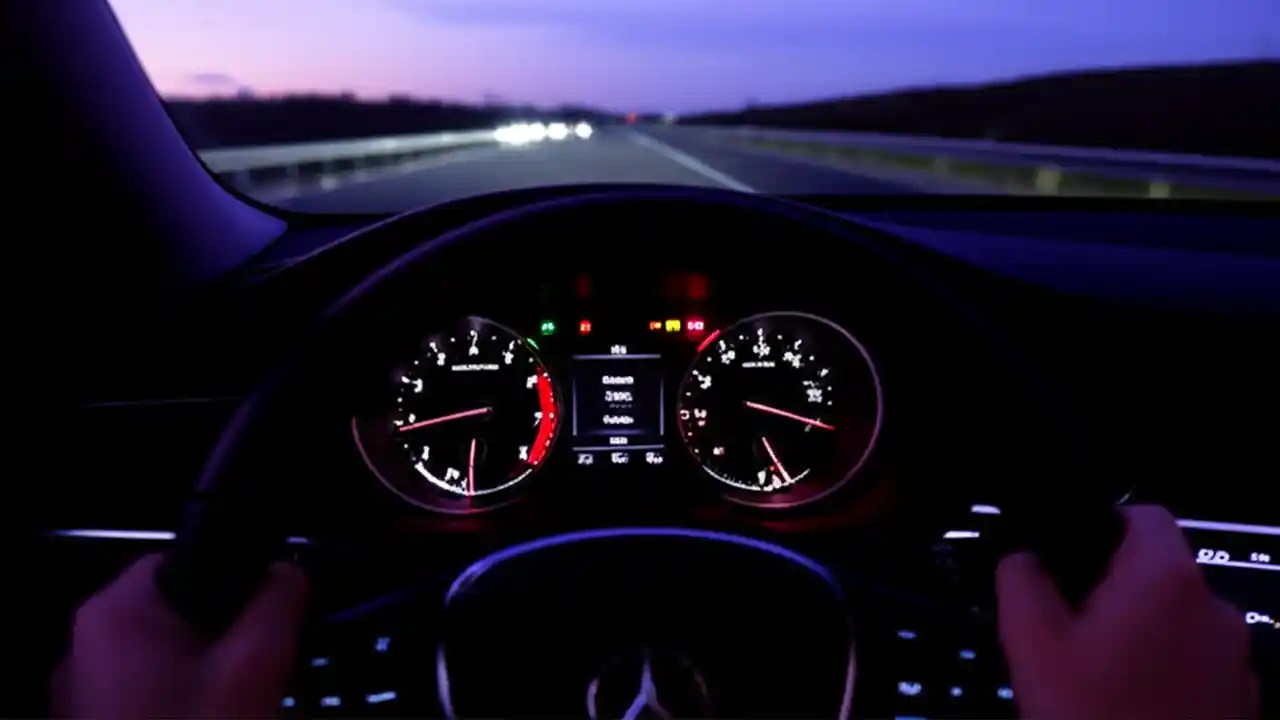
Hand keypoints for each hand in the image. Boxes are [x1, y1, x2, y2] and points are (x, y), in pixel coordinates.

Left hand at [54, 553, 308, 718]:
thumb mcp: (255, 669)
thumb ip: (278, 603)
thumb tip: (287, 570)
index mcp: (116, 614)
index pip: (184, 557)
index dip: (236, 576)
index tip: (272, 611)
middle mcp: (84, 646)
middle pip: (177, 611)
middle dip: (226, 632)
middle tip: (263, 666)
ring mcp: (82, 695)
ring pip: (165, 658)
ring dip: (208, 672)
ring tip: (242, 703)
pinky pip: (148, 695)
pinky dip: (184, 704)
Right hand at [997, 506, 1257, 718]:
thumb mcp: (1030, 643)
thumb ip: (1020, 579)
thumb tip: (1022, 559)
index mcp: (1164, 580)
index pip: (1141, 514)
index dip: (1100, 526)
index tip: (1070, 558)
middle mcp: (1213, 611)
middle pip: (1157, 572)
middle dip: (1113, 592)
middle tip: (1069, 631)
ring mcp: (1235, 660)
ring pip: (1176, 623)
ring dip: (1139, 636)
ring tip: (1096, 678)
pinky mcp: (1240, 702)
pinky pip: (1195, 666)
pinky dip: (1164, 673)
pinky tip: (1126, 705)